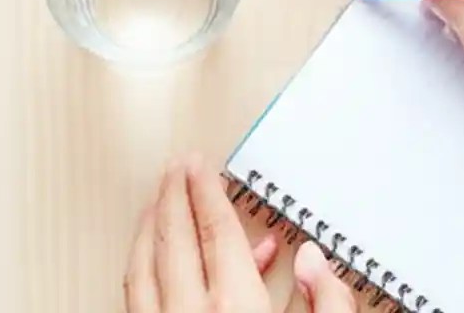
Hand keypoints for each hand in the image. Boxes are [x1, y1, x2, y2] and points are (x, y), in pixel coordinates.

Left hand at [124, 154, 354, 312]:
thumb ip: (328, 303)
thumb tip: (316, 261)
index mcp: (236, 308)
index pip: (215, 232)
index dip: (206, 192)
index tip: (198, 165)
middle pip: (173, 240)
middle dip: (173, 196)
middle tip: (175, 168)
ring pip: (142, 267)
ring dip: (149, 228)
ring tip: (157, 202)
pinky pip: (135, 295)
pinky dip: (141, 266)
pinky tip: (153, 259)